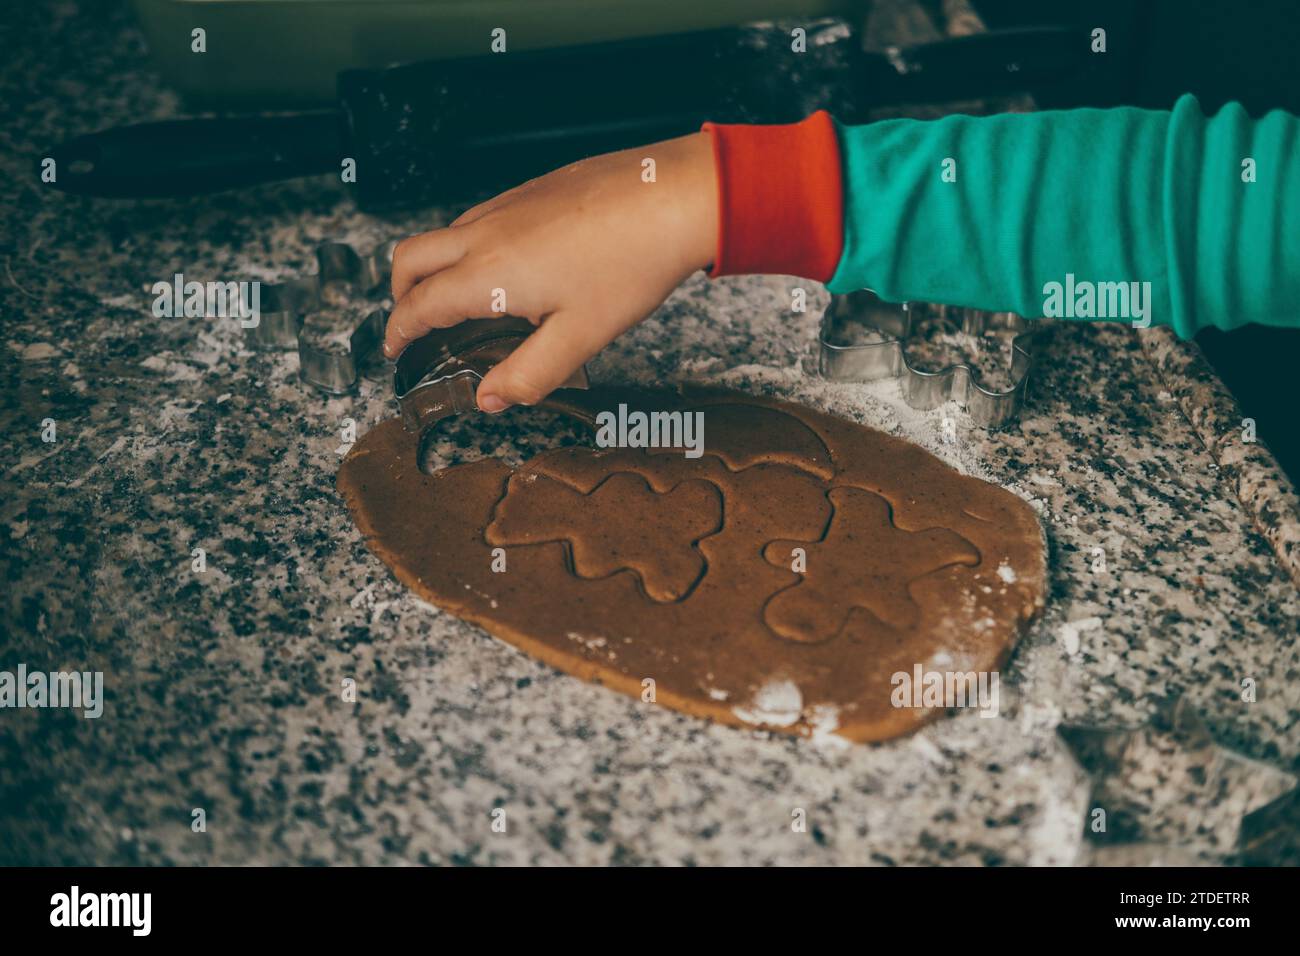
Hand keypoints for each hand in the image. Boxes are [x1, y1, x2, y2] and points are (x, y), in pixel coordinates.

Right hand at [383, 131, 717, 411]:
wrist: (673, 196)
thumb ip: (527, 375)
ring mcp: (508, 204)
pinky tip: (506, 266)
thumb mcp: (579, 338)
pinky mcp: (533, 189)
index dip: (398, 331)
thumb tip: (488, 399)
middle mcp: (486, 232)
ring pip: (445, 234)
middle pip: (411, 258)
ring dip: (433, 267)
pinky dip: (467, 246)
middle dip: (398, 293)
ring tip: (456, 299)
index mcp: (488, 273)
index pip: (419, 305)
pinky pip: (479, 217)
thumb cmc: (631, 263)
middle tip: (409, 323)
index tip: (394, 349)